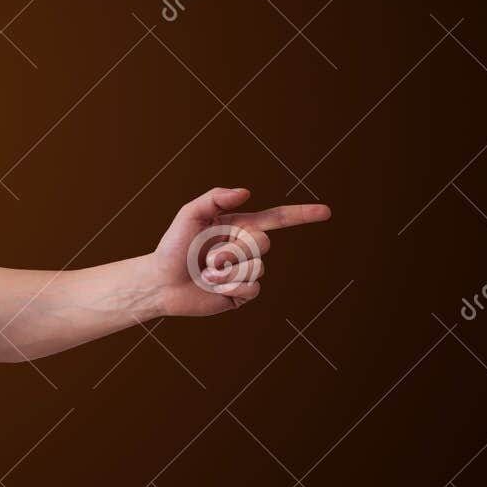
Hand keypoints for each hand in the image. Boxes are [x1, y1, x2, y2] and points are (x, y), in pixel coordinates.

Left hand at [147, 187, 330, 316]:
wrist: (160, 282)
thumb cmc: (172, 247)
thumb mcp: (190, 215)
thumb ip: (216, 198)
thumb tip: (246, 192)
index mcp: (238, 227)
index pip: (277, 219)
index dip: (302, 215)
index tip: (326, 212)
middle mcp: (245, 249)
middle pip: (264, 243)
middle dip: (235, 248)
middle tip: (208, 256)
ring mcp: (246, 272)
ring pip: (257, 267)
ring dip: (227, 271)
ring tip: (205, 273)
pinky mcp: (242, 293)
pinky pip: (252, 288)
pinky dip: (230, 286)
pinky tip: (213, 287)